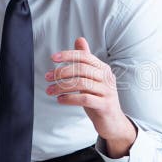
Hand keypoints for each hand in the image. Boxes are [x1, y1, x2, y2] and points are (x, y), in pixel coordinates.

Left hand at [46, 37, 136, 157]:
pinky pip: (85, 98)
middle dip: (61, 72)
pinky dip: (70, 98)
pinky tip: (60, 100)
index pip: (85, 57)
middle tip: (48, 78)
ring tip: (50, 91)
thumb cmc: (99, 98)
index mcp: (103, 69)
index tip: (53, 58)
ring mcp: (107, 92)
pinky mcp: (105, 105)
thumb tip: (80, 39)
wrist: (113, 122)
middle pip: (82, 69)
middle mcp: (107, 78)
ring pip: (82, 84)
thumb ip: (86, 60)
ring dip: (62, 87)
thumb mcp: (93, 78)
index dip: (68, 55)